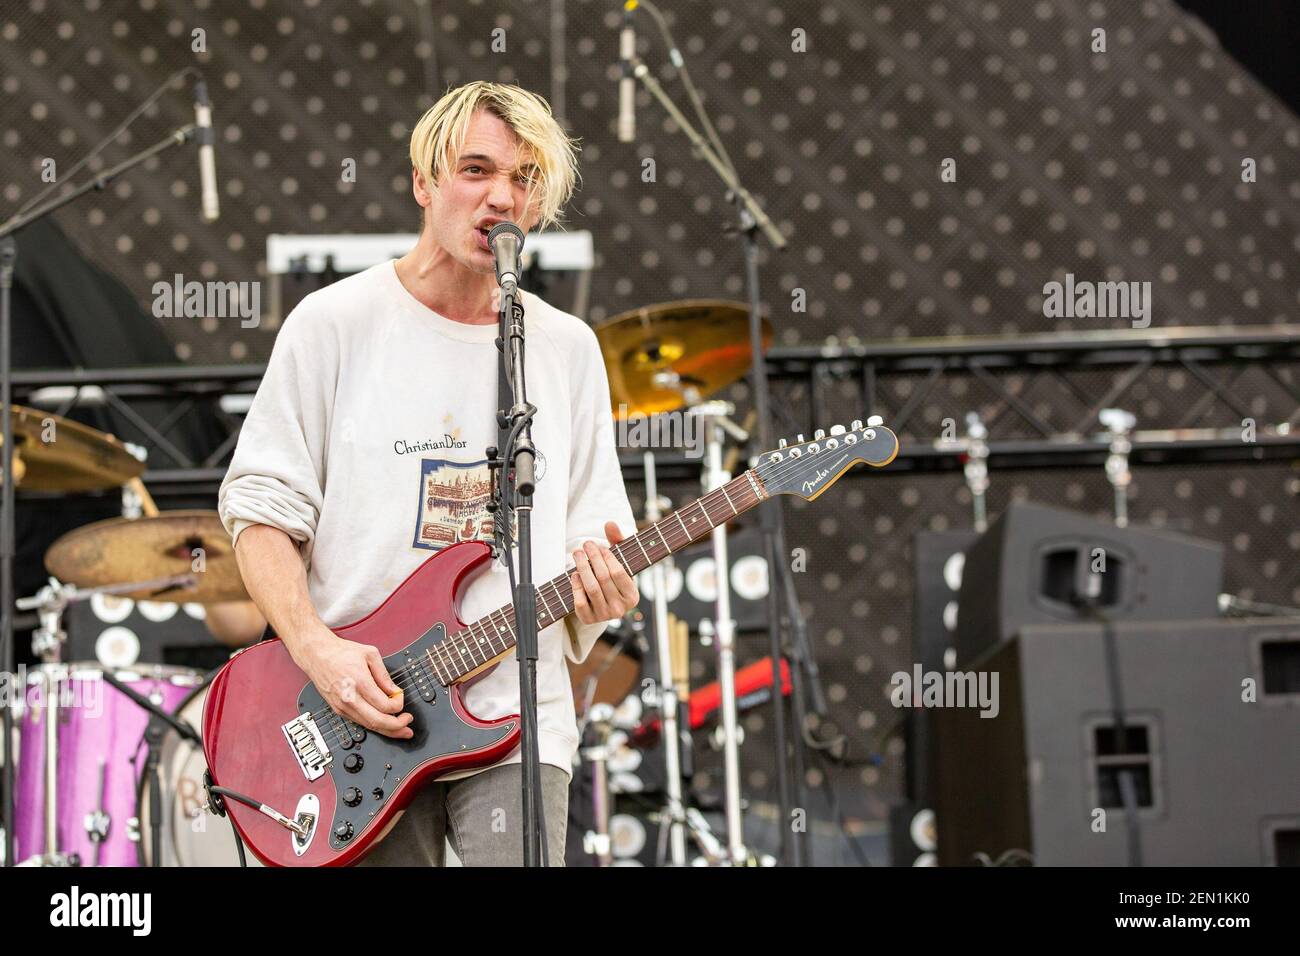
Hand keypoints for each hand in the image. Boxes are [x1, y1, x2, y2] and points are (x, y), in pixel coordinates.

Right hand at [294, 625, 413, 738]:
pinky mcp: (338, 710)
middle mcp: (349, 698)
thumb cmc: (340, 653)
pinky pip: (360, 722)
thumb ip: (384, 675)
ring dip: (387, 731)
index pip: (384, 705)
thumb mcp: (369, 654)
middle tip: (408, 725)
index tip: (400, 697)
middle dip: (397, 727)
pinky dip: (374, 725)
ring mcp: (342, 707)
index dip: (398, 705)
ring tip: (401, 730)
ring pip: (368, 726)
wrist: (316, 655)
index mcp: (359, 682)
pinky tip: (383, 723)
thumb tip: (394, 691)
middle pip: (377, 722)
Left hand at [570, 520, 639, 625]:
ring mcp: (604, 616)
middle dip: (592, 558)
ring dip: (582, 568)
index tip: (598, 546)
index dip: (607, 558)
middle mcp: (620, 609)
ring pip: (591, 588)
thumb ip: (617, 540)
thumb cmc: (613, 576)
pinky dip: (576, 586)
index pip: (618, 573)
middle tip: (585, 544)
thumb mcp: (620, 560)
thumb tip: (609, 523)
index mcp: (632, 596)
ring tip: (577, 554)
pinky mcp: (588, 619)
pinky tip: (574, 574)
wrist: (603, 602)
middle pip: (603, 578)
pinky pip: (580, 602)